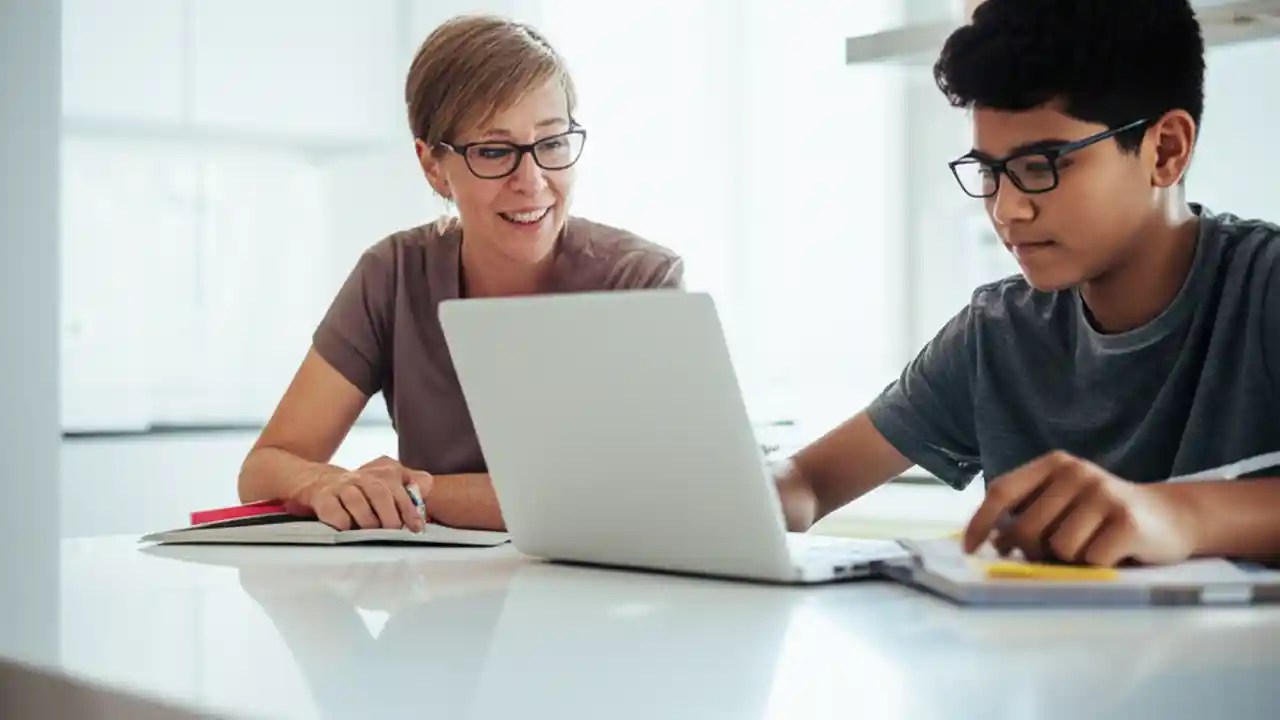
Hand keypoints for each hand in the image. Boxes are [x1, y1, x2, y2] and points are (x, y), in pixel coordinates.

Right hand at [285, 456, 430, 531]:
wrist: (320, 481)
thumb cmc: (361, 487)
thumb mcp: (386, 479)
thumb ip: (410, 482)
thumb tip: (428, 484)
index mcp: (381, 473)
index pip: (399, 490)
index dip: (409, 510)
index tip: (417, 528)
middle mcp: (361, 478)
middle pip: (379, 492)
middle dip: (389, 516)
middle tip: (393, 532)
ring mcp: (341, 487)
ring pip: (356, 500)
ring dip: (367, 520)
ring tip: (372, 533)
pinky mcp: (322, 498)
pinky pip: (333, 511)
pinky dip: (343, 522)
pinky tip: (349, 530)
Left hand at [963, 451, 1196, 566]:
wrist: (1170, 517)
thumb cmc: (1102, 516)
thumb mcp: (1063, 502)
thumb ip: (1029, 513)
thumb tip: (991, 544)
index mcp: (1054, 464)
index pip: (1002, 491)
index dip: (981, 522)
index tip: (969, 549)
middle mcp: (1077, 472)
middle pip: (1026, 529)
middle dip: (1031, 552)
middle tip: (1053, 555)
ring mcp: (1104, 494)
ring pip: (1058, 549)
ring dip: (1071, 560)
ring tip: (1091, 546)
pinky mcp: (1127, 521)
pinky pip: (1090, 560)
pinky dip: (1097, 566)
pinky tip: (1114, 552)